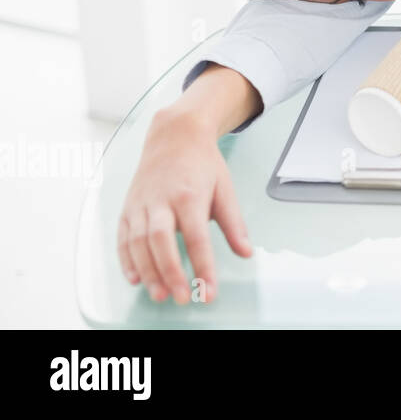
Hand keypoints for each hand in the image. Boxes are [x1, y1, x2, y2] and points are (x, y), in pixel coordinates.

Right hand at [117, 106, 253, 303]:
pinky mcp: (127, 208)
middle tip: (180, 298)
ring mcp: (140, 204)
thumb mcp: (225, 188)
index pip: (197, 238)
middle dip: (169, 272)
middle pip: (161, 241)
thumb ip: (234, 223)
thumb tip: (246, 252)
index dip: (203, 267)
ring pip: (138, 242)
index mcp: (190, 196)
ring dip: (147, 272)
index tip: (208, 290)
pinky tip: (135, 279)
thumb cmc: (202, 163)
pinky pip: (122, 238)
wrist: (174, 135)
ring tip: (160, 294)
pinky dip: (126, 261)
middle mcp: (161, 200)